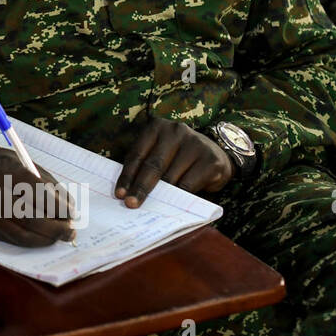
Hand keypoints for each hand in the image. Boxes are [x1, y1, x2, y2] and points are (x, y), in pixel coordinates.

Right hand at [0, 145, 76, 246]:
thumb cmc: (5, 166)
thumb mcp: (26, 165)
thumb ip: (48, 186)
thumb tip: (70, 211)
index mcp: (2, 169)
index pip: (34, 191)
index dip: (56, 206)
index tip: (72, 213)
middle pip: (27, 216)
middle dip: (54, 227)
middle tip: (70, 231)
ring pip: (20, 233)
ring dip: (45, 239)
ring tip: (60, 237)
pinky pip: (12, 239)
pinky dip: (32, 242)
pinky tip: (44, 238)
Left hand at [114, 117, 231, 207]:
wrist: (215, 155)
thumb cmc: (177, 156)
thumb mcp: (159, 153)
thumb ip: (145, 165)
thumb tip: (128, 192)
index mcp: (157, 127)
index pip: (137, 155)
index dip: (127, 176)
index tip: (119, 194)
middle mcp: (176, 131)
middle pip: (153, 165)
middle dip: (140, 187)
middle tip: (130, 204)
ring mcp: (195, 144)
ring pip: (171, 177)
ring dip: (160, 195)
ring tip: (151, 207)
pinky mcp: (210, 160)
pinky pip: (189, 184)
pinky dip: (178, 197)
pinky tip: (172, 205)